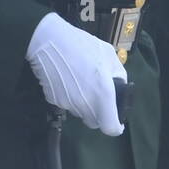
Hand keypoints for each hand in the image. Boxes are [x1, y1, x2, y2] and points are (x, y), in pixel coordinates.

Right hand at [25, 13, 126, 134]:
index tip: (117, 122)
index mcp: (103, 94)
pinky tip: (69, 80)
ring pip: (81, 113)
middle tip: (99, 96)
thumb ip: (118, 74)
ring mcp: (68, 104)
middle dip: (100, 113)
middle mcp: (86, 104)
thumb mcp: (108, 54)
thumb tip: (119, 87)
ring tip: (82, 81)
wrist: (48, 41)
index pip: (110, 127)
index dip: (116, 128)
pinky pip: (67, 104)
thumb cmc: (81, 44)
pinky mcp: (54, 100)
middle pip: (95, 121)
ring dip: (85, 104)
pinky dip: (71, 97)